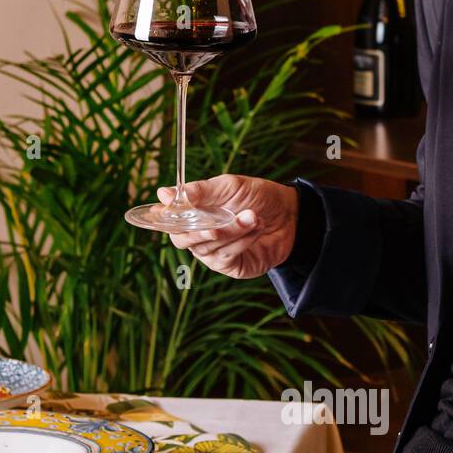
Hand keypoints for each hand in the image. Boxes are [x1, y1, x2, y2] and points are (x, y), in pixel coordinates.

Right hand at [157, 175, 298, 278]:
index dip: (163, 218)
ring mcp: (212, 253)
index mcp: (192, 213)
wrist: (289, 214)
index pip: (166, 220)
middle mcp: (197, 235)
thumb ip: (198, 191)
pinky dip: (241, 240)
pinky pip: (226, 256)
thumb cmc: (257, 196)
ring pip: (208, 246)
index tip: (165, 211)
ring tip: (252, 216)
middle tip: (220, 220)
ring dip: (232, 230)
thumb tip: (163, 194)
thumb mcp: (228, 186)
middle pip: (181, 239)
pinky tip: (255, 228)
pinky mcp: (230, 266)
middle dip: (200, 229)